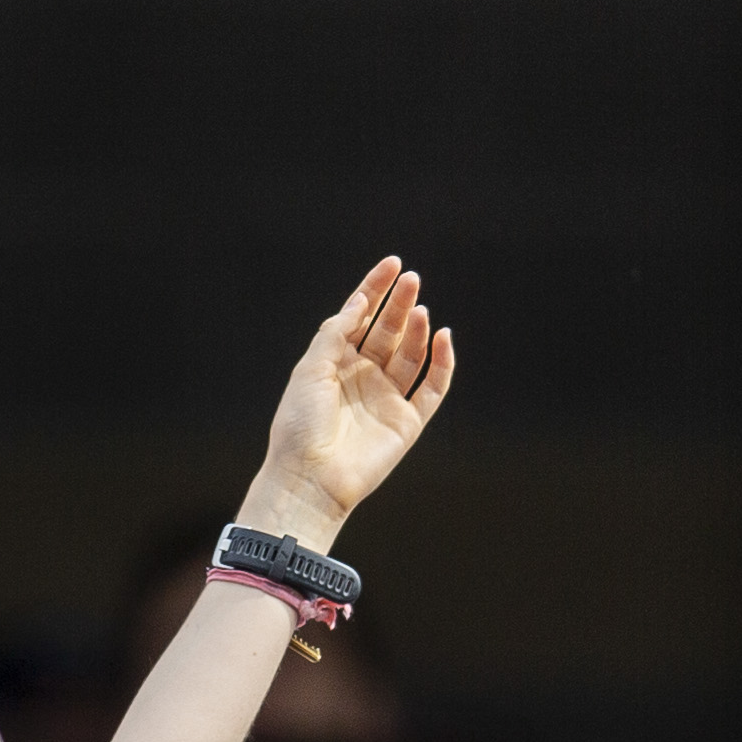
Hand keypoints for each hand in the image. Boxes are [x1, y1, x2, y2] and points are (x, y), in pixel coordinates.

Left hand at [242, 258, 456, 548]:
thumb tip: (359, 301)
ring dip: (417, 330)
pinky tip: (442, 337)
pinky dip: (442, 362)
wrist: (309, 478)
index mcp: (334, 364)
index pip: (359, 318)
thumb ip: (335, 333)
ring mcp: (386, 399)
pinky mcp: (407, 422)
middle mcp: (362, 378)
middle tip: (412, 279)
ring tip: (419, 309)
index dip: (375, 290)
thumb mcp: (310, 370)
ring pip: (410, 355)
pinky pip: (433, 387)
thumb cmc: (299, 426)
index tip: (392, 264)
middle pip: (387, 332)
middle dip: (399, 304)